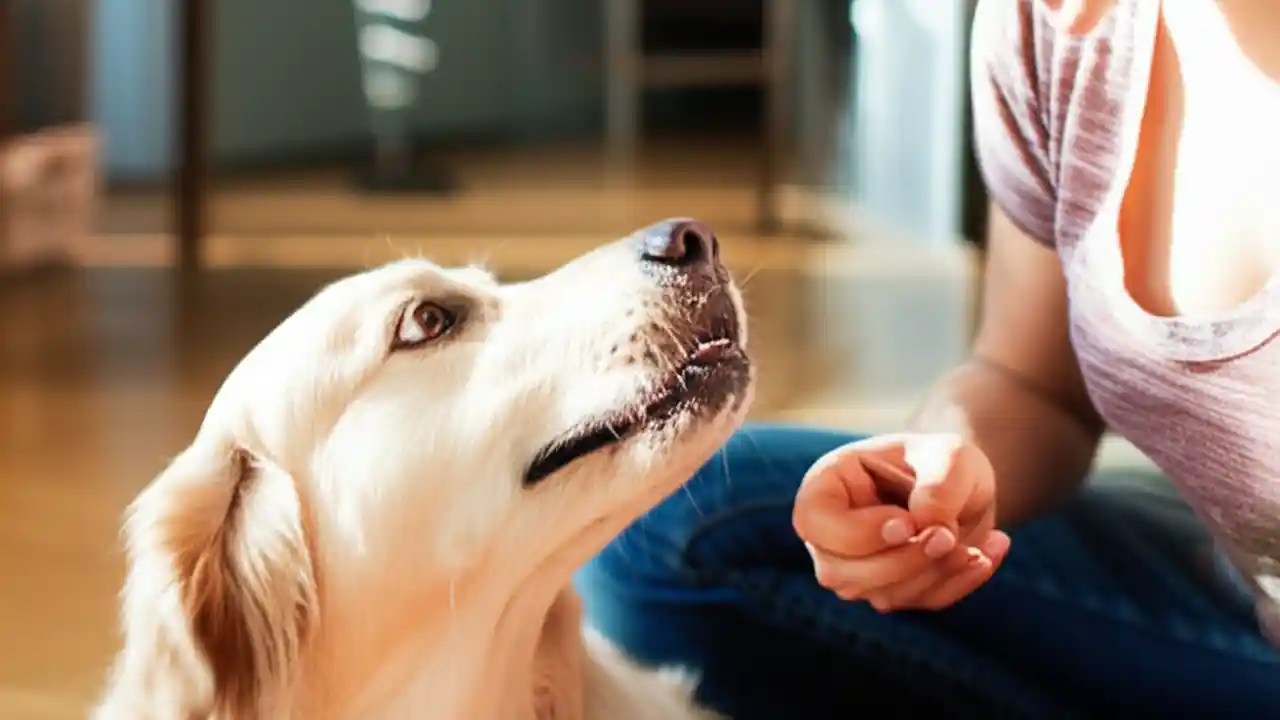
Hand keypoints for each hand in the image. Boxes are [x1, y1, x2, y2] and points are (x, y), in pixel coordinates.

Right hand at [792, 433, 1010, 611]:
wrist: (962, 484)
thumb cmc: (942, 459)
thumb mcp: (950, 455)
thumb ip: (939, 486)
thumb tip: (929, 530)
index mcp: (826, 486)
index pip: (813, 523)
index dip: (859, 533)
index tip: (908, 521)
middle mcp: (830, 534)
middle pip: (840, 572)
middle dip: (904, 561)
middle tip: (949, 536)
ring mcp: (856, 567)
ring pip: (880, 595)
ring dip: (936, 573)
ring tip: (985, 542)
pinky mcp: (889, 590)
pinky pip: (919, 602)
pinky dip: (959, 583)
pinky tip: (987, 555)